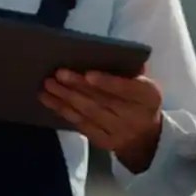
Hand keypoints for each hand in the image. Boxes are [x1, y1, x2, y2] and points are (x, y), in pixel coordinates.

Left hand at [40, 67, 163, 173]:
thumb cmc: (140, 100)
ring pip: (88, 114)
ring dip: (65, 99)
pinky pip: (82, 126)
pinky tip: (50, 101)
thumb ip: (130, 70)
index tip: (88, 74)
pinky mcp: (104, 143)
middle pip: (102, 101)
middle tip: (58, 74)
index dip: (107, 82)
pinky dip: (65, 113)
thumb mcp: (144, 84)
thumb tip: (105, 52)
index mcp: (148, 96)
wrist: (147, 138)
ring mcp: (119, 133)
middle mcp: (134, 117)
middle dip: (78, 87)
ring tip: (48, 86)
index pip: (127, 89)